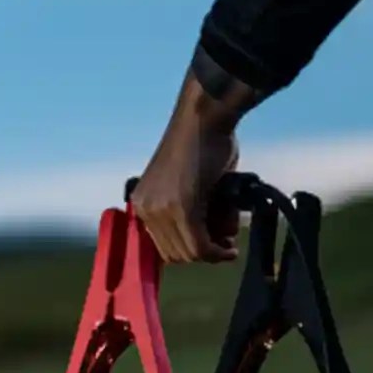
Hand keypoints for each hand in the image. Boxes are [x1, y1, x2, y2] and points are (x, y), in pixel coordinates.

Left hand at [132, 71, 244, 263]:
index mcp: (142, 202)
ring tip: (229, 235)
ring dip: (213, 251)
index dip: (190, 252)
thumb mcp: (186, 186)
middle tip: (225, 241)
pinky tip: (230, 249)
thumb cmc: (203, 146)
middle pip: (174, 254)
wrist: (205, 119)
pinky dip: (218, 252)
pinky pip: (200, 245)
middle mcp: (145, 208)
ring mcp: (161, 210)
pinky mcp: (182, 209)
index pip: (162, 247)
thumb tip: (206, 245)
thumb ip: (187, 214)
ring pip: (188, 252)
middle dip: (203, 252)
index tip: (213, 246)